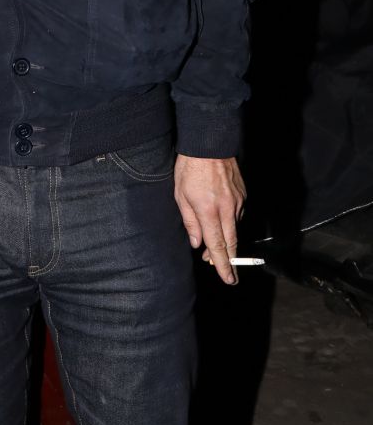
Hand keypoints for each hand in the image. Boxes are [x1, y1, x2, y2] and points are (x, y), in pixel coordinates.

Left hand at [173, 154, 245, 285]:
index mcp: (209, 212)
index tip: (228, 279)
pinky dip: (229, 222)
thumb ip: (190, 222)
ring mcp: (238, 202)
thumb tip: (197, 243)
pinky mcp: (243, 195)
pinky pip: (238, 215)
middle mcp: (228, 210)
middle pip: (231, 242)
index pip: (218, 246)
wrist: (210, 145)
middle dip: (230, 262)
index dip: (222, 265)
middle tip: (229, 276)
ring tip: (212, 246)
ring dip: (226, 240)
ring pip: (234, 229)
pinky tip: (219, 220)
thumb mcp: (181, 196)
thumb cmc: (190, 169)